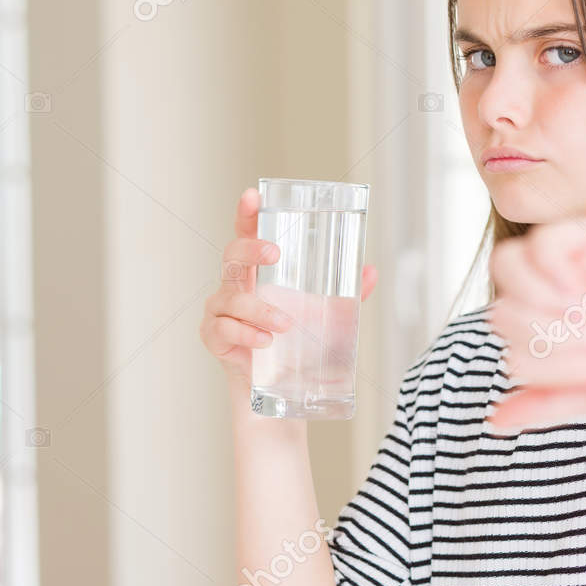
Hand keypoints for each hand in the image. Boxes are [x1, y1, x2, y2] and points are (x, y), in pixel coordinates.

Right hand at [200, 187, 378, 388]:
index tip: (253, 195)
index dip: (247, 214)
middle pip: (232, 255)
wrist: (280, 390)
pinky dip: (246, 334)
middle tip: (276, 253)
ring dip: (261, 309)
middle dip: (251, 249)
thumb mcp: (326, 317)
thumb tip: (371, 272)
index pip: (247, 235)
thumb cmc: (296, 344)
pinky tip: (265, 342)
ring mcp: (220, 310)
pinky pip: (224, 329)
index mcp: (257, 273)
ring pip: (232, 298)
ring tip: (286, 324)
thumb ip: (347, 296)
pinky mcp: (214, 337)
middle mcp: (235, 286)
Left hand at [484, 211, 585, 431]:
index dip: (546, 369)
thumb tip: (493, 423)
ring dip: (537, 304)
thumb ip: (549, 406)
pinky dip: (549, 268)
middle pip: (501, 314)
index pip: (511, 351)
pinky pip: (541, 240)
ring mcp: (573, 262)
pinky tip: (580, 287)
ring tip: (580, 315)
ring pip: (507, 269)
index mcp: (557, 335)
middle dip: (545, 342)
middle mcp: (558, 296)